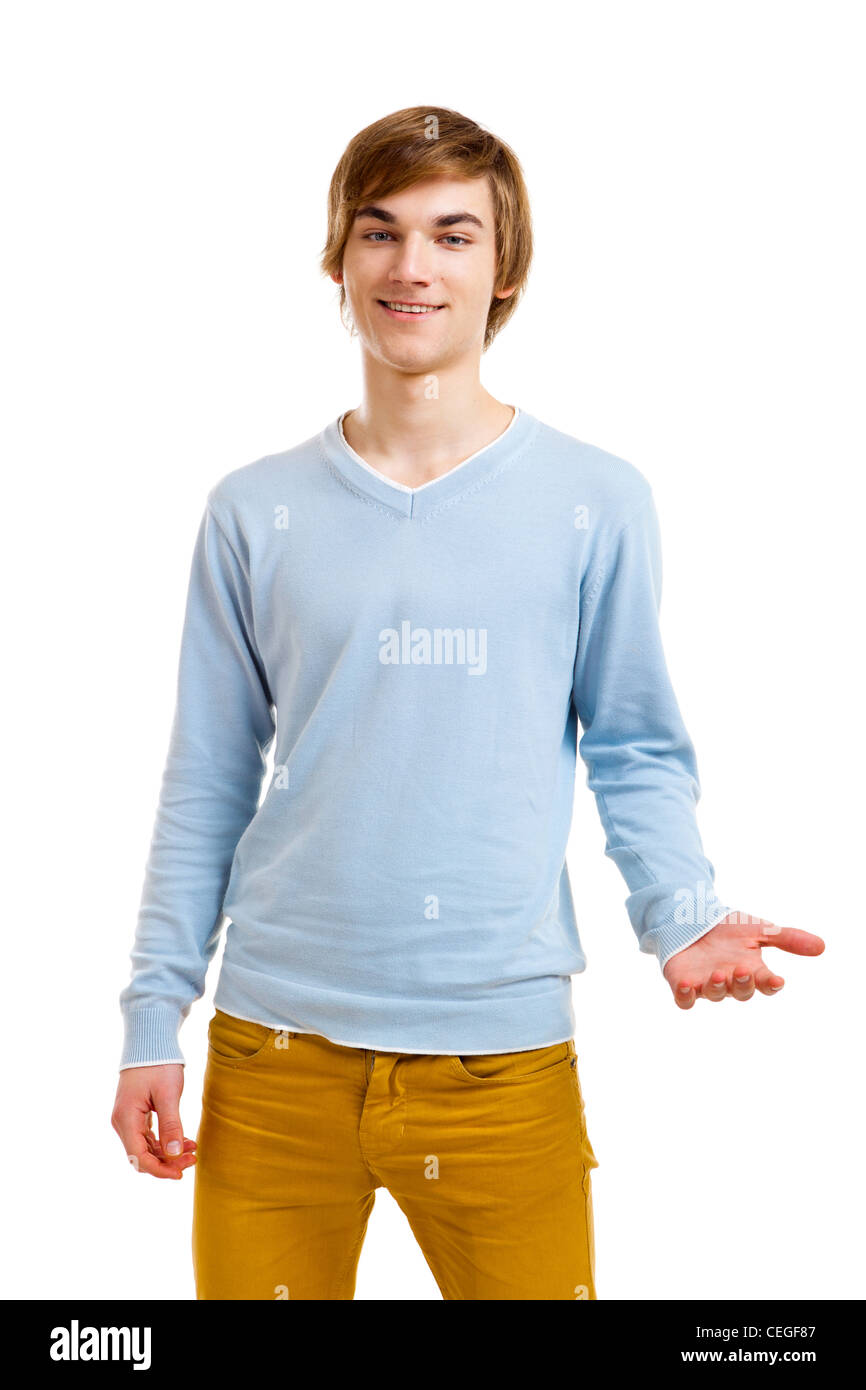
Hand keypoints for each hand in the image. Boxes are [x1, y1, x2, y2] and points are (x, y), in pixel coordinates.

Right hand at [111, 1064, 197, 1178]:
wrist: (150, 1041)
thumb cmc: (158, 1064)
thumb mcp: (168, 1094)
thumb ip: (171, 1125)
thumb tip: (175, 1153)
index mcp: (126, 1119)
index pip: (139, 1157)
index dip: (159, 1170)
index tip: (181, 1173)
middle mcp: (122, 1122)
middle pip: (141, 1156)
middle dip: (167, 1162)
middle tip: (193, 1158)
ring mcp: (127, 1118)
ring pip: (146, 1147)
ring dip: (168, 1152)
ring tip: (193, 1149)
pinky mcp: (135, 1114)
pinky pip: (148, 1136)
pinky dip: (165, 1141)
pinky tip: (184, 1141)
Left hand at [663, 911, 824, 1009]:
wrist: (693, 918)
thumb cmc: (728, 928)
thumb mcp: (759, 929)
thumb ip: (788, 938)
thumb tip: (821, 946)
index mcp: (751, 970)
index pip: (766, 982)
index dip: (771, 983)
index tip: (777, 980)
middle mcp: (731, 981)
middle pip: (741, 991)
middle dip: (744, 983)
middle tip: (743, 970)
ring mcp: (707, 984)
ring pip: (715, 994)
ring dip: (718, 987)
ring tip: (719, 973)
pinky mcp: (683, 984)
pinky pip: (684, 1000)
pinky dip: (686, 995)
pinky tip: (687, 985)